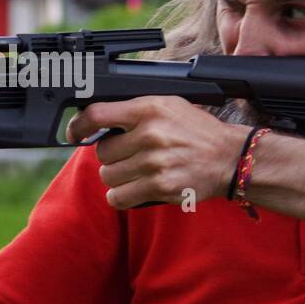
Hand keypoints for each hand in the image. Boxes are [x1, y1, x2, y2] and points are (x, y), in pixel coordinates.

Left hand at [66, 97, 251, 209]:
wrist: (230, 158)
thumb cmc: (198, 131)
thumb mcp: (169, 106)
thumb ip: (135, 111)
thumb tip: (98, 119)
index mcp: (149, 109)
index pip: (98, 114)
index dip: (79, 125)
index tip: (74, 133)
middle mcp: (150, 135)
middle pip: (102, 152)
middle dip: (111, 156)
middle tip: (129, 155)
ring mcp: (154, 163)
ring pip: (108, 176)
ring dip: (117, 177)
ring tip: (136, 172)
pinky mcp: (159, 187)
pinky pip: (119, 197)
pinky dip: (122, 196)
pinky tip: (135, 189)